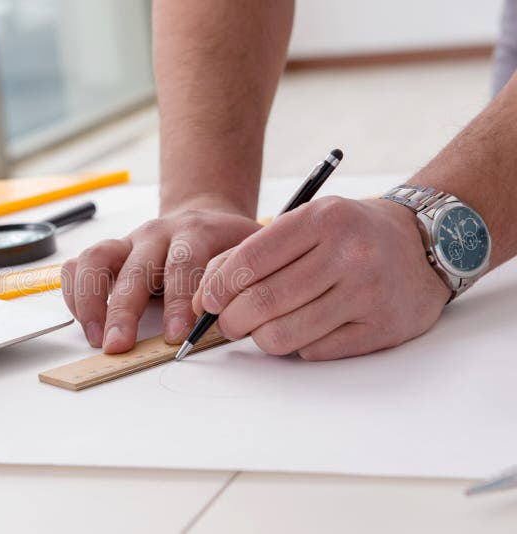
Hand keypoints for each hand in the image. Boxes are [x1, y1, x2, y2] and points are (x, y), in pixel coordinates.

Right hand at [62, 201, 261, 352]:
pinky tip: (84, 323)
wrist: (205, 217)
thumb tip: (239, 319)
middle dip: (124, 310)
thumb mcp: (249, 256)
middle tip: (119, 345)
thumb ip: (243, 282)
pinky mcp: (108, 254)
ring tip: (95, 337)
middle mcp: (156, 234)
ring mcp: (127, 242)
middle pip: (134, 268)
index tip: (177, 336)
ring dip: (90, 301)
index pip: (184, 264)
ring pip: (95, 260)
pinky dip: (74, 294)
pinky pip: (78, 266)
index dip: (180, 301)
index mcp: (195, 233)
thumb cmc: (227, 248)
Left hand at [192, 196, 451, 359]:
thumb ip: (253, 252)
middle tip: (229, 323)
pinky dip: (298, 346)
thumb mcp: (306, 222)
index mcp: (322, 220)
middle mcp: (348, 254)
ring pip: (284, 335)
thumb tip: (206, 295)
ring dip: (260, 338)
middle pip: (262, 302)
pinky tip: (304, 329)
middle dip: (232, 320)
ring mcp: (367, 294)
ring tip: (261, 328)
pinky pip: (315, 352)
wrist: (425, 245)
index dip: (218, 287)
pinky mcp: (381, 329)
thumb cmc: (350, 234)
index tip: (208, 302)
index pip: (250, 260)